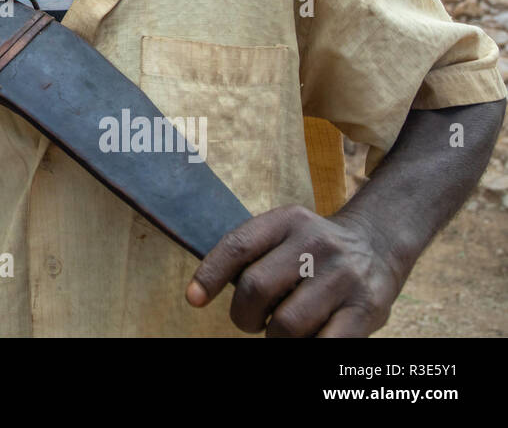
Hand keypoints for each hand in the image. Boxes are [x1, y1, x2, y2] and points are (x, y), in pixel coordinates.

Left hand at [187, 205, 402, 336]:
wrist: (377, 244)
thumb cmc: (312, 250)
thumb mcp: (282, 234)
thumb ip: (250, 257)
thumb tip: (202, 294)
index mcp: (287, 221)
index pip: (238, 246)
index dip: (209, 275)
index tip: (193, 299)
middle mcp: (316, 243)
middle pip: (257, 287)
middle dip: (244, 316)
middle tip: (252, 321)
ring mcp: (343, 276)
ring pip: (287, 324)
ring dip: (275, 338)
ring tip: (281, 332)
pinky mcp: (366, 309)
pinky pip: (324, 344)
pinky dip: (305, 349)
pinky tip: (305, 342)